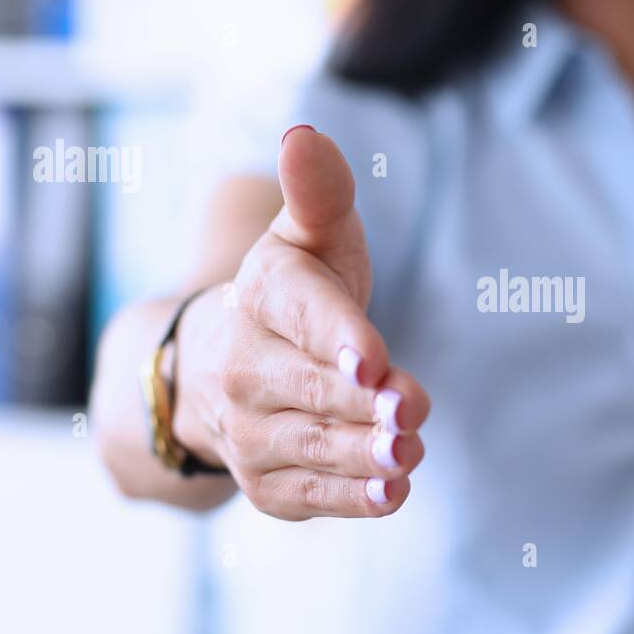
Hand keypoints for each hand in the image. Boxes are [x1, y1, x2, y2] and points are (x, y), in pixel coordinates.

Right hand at [171, 124, 429, 518]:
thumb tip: (304, 134)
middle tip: (410, 411)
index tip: (371, 361)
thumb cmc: (294, 294)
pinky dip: (349, 499)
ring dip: (364, 454)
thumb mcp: (307, 236)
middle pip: (312, 390)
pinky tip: (390, 495)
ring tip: (407, 454)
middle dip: (364, 405)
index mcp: (261, 295)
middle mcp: (242, 365)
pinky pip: (309, 494)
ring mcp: (249, 430)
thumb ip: (318, 192)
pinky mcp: (266, 481)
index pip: (301, 315)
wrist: (223, 366)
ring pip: (313, 447)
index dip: (337, 338)